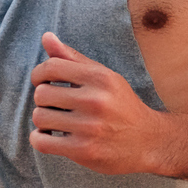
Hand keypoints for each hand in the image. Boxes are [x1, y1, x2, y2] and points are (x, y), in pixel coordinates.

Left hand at [28, 32, 166, 174]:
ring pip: (40, 117)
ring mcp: (89, 127)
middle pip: (42, 94)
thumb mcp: (103, 77)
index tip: (42, 82)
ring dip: (43, 121)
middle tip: (55, 106)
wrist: (149, 141)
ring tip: (55, 122)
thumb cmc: (121, 105)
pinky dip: (39, 139)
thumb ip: (74, 58)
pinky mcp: (83, 150)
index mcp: (100, 78)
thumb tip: (46, 37)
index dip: (39, 74)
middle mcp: (95, 100)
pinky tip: (49, 137)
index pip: (52, 67)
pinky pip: (41, 142)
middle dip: (43, 101)